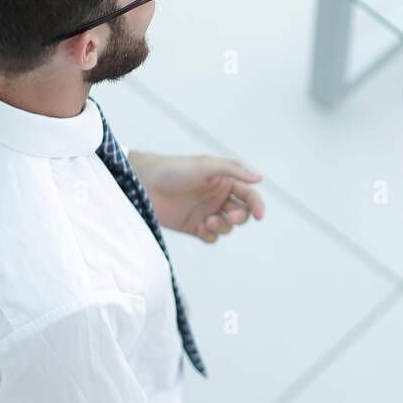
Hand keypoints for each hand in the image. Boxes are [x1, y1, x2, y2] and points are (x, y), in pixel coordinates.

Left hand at [128, 152, 264, 243]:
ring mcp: (206, 212)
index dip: (257, 205)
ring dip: (223, 226)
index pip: (249, 195)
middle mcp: (217, 198)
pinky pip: (211, 237)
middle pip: (242, 213)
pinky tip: (202, 228)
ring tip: (208, 221)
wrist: (143, 184)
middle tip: (231, 217)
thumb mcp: (205, 165)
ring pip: (227, 227)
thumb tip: (259, 178)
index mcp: (224, 181)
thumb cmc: (173, 169)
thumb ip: (233, 170)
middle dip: (240, 217)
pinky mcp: (193, 227)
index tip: (259, 215)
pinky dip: (211, 235)